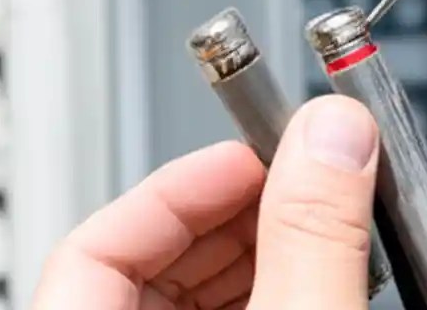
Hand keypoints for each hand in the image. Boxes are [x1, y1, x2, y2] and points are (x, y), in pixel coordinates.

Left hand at [32, 96, 380, 308]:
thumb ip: (311, 236)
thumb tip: (331, 132)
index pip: (95, 244)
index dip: (180, 186)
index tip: (254, 154)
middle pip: (150, 264)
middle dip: (240, 212)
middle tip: (305, 179)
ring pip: (192, 300)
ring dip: (265, 251)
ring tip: (325, 227)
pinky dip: (275, 292)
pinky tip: (320, 277)